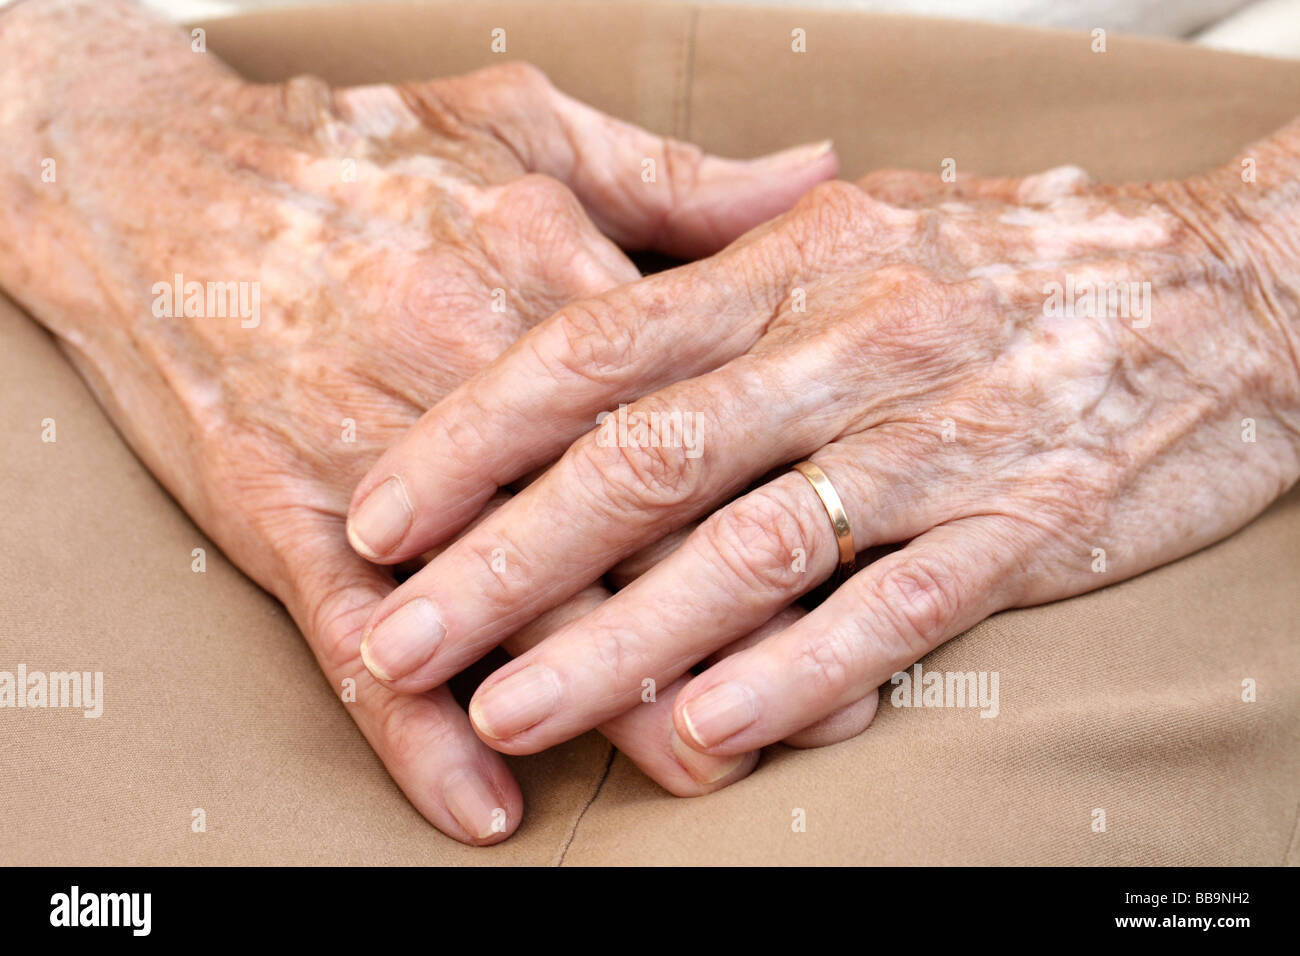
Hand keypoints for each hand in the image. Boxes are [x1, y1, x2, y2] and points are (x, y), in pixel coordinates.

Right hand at [0, 0, 837, 839]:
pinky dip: (415, 727)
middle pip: (621, 521)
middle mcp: (467, 362)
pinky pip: (349, 630)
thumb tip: (814, 179)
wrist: (149, 175)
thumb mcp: (528, 124)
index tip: (864, 565)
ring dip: (605, 694)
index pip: (693, 409)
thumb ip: (675, 174)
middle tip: (821, 702)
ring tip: (696, 760)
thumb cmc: (359, 150)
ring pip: (507, 592)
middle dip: (726, 623)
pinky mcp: (272, 501)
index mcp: (544, 266)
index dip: (784, 499)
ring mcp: (368, 443)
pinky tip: (480, 800)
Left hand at [348, 125, 1299, 758]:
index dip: (472, 436)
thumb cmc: (1022, 257)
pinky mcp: (1019, 525)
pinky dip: (786, 675)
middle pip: (641, 460)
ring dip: (618, 641)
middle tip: (399, 636)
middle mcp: (848, 346)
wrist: (1234, 286)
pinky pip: (884, 611)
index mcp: (791, 266)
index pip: (592, 351)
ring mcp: (934, 440)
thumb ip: (732, 261)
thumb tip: (604, 298)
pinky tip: (704, 730)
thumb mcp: (864, 224)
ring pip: (746, 549)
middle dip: (504, 559)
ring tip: (513, 710)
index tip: (380, 511)